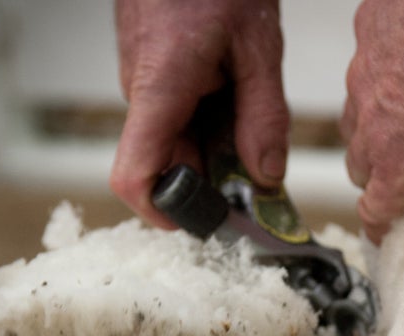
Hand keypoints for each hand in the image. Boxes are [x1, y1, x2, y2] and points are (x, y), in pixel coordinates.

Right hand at [110, 0, 289, 227]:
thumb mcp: (258, 46)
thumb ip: (265, 117)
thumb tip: (267, 178)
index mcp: (161, 88)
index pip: (135, 175)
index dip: (164, 212)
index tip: (206, 222)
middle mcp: (141, 92)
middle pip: (166, 166)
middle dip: (212, 181)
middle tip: (263, 176)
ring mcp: (143, 83)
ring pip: (175, 142)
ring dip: (215, 149)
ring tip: (253, 118)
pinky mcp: (152, 75)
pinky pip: (177, 117)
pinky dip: (209, 123)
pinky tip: (237, 97)